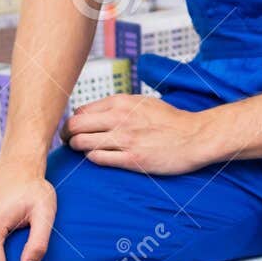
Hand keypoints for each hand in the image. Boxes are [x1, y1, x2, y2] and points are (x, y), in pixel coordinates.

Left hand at [63, 94, 216, 174]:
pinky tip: (99, 156)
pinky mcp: (131, 159)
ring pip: (82, 142)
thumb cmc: (169, 121)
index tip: (74, 129)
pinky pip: (98, 158)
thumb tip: (92, 113)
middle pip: (75, 125)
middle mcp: (120, 117)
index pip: (81, 111)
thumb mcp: (142, 103)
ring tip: (83, 150)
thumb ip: (117, 106)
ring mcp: (125, 139)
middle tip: (68, 141)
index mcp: (122, 102)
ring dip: (78, 148)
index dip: (74, 122)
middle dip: (67, 134)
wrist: (194, 136)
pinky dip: (92, 158)